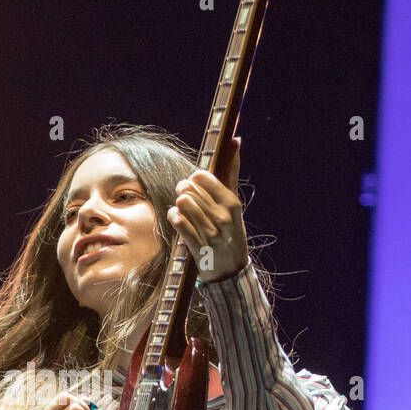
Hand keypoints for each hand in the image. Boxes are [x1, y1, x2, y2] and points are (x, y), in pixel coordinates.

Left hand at [168, 136, 248, 282]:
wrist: (230, 270)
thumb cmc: (231, 230)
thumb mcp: (234, 202)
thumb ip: (232, 171)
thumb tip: (235, 139)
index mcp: (232, 203)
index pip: (203, 177)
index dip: (194, 178)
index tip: (195, 184)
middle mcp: (223, 217)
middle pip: (190, 189)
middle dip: (183, 190)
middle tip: (185, 195)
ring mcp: (210, 233)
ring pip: (183, 204)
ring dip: (179, 205)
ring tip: (183, 209)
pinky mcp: (197, 246)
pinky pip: (178, 222)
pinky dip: (174, 217)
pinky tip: (178, 218)